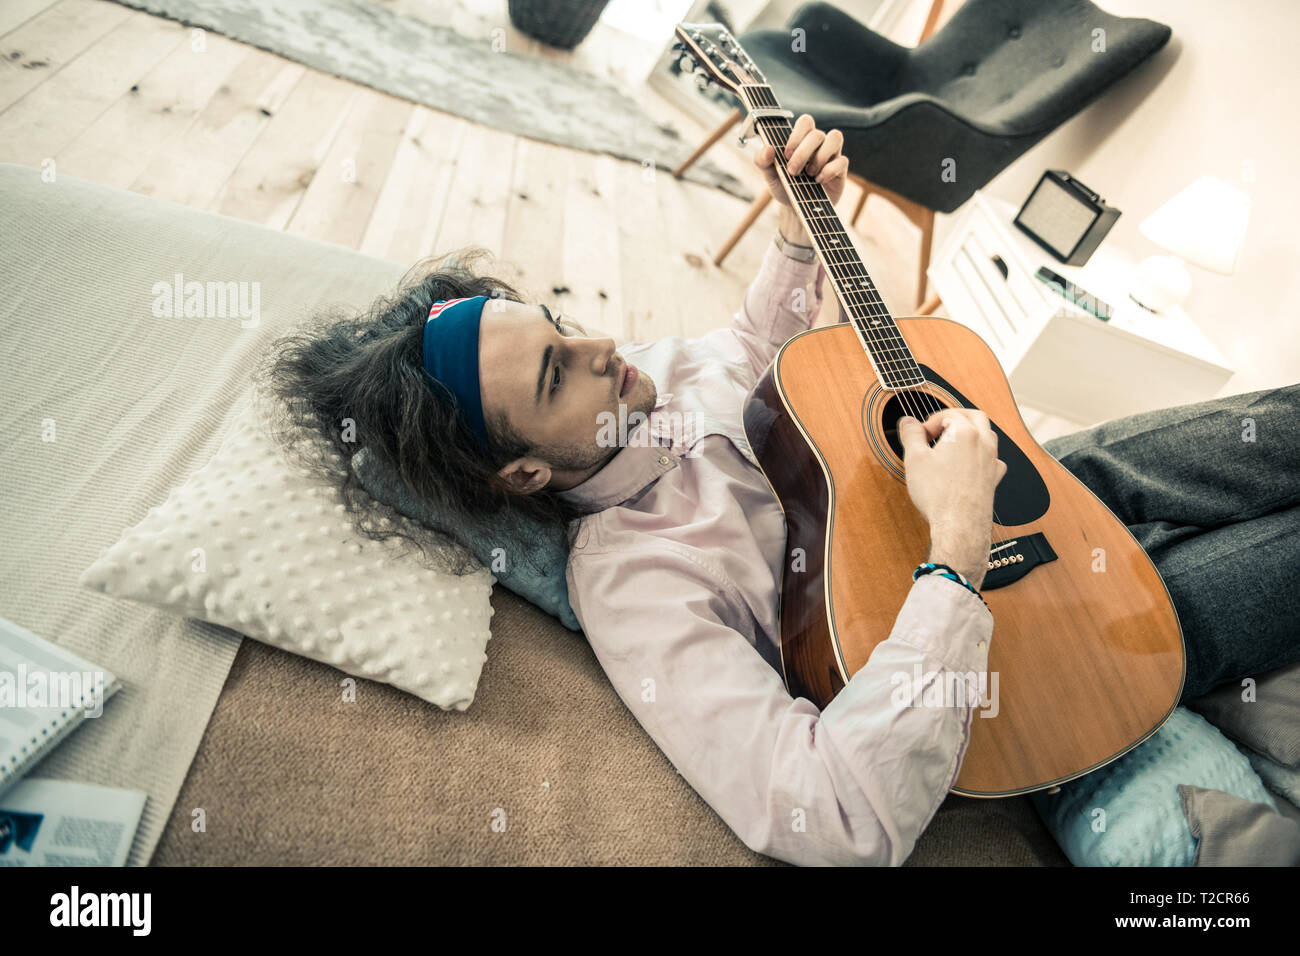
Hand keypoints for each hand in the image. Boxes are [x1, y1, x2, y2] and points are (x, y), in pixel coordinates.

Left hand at [752, 113, 848, 206]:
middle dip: (803, 153)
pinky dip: (829, 170)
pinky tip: (818, 180)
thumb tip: (768, 149)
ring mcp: (831, 154)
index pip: (806, 122)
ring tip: (809, 174)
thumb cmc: (785, 186)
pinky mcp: (840, 169)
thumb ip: (762, 160)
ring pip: (835, 137)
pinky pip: (842, 161)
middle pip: (817, 133)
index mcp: (801, 139)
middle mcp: (818, 143)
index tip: (786, 155)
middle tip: (793, 171)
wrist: (796, 209)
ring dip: (819, 157)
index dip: (797, 135)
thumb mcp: (769, 176)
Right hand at [897, 408, 1006, 588]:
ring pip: (988, 434)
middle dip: (956, 417)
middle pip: (975, 416)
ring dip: (971, 433)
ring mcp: (992, 461)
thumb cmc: (939, 495)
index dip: (931, 421)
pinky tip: (970, 463)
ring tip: (952, 444)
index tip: (921, 435)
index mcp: (965, 433)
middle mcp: (983, 443)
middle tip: (939, 428)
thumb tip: (907, 421)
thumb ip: (911, 435)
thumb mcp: (914, 460)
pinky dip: (982, 454)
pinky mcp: (995, 478)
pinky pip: (994, 458)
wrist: (959, 526)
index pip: (949, 414)